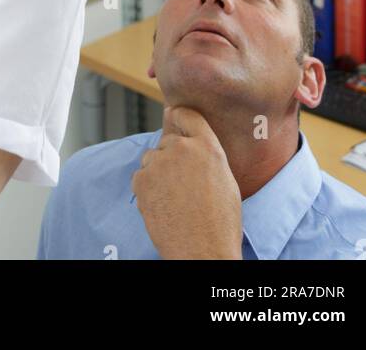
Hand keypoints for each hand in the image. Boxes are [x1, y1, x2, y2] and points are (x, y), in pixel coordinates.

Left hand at [130, 105, 242, 259]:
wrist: (203, 252)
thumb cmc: (219, 222)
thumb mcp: (224, 179)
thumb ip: (205, 152)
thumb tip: (187, 136)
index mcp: (208, 146)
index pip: (187, 114)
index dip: (179, 118)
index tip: (174, 121)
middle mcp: (182, 148)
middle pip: (168, 140)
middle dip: (172, 156)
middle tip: (182, 184)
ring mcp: (159, 163)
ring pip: (152, 158)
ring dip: (159, 172)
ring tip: (175, 199)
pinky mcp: (142, 180)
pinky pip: (141, 176)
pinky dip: (147, 188)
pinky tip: (163, 205)